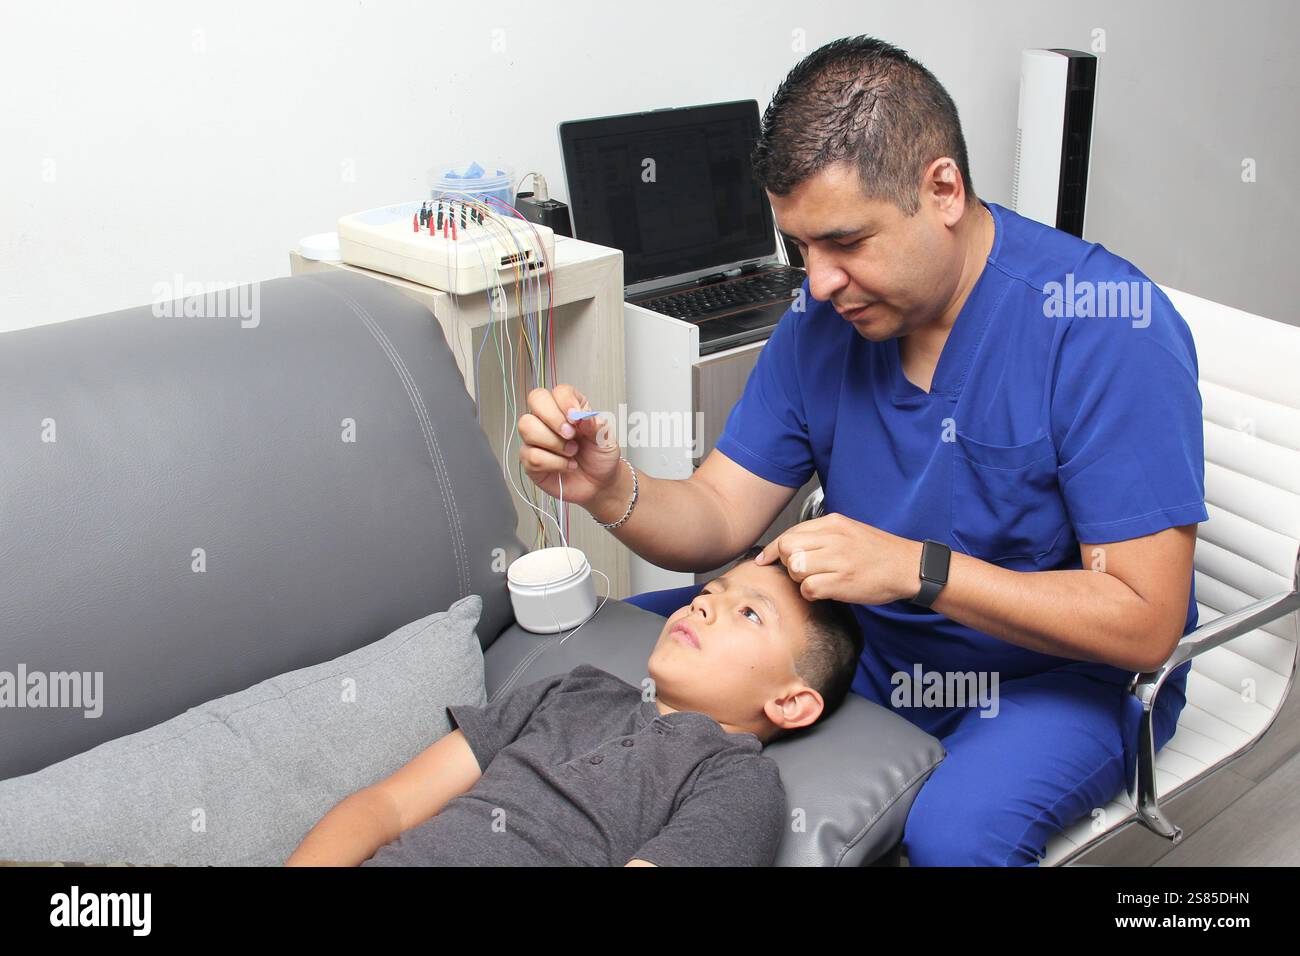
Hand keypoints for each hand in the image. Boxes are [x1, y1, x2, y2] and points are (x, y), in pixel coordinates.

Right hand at [518, 384, 621, 505]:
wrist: (599, 484)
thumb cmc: (600, 457)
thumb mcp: (606, 439)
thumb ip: (595, 425)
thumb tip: (582, 415)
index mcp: (569, 407)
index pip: (558, 391)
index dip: (565, 402)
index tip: (577, 418)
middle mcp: (549, 419)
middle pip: (535, 399)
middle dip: (553, 418)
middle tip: (571, 435)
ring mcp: (536, 438)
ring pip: (527, 426)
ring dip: (553, 443)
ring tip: (571, 452)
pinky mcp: (530, 459)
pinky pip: (531, 455)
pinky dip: (553, 463)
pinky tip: (566, 466)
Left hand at [754, 513, 923, 604]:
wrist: (908, 567)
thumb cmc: (879, 553)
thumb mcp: (849, 531)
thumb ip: (821, 535)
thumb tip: (789, 545)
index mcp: (833, 523)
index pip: (790, 533)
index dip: (774, 549)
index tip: (765, 559)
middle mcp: (834, 538)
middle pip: (788, 549)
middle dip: (789, 564)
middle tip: (803, 572)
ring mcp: (839, 559)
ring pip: (796, 568)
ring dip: (800, 579)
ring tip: (817, 580)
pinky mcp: (843, 581)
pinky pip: (809, 588)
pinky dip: (812, 594)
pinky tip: (825, 591)